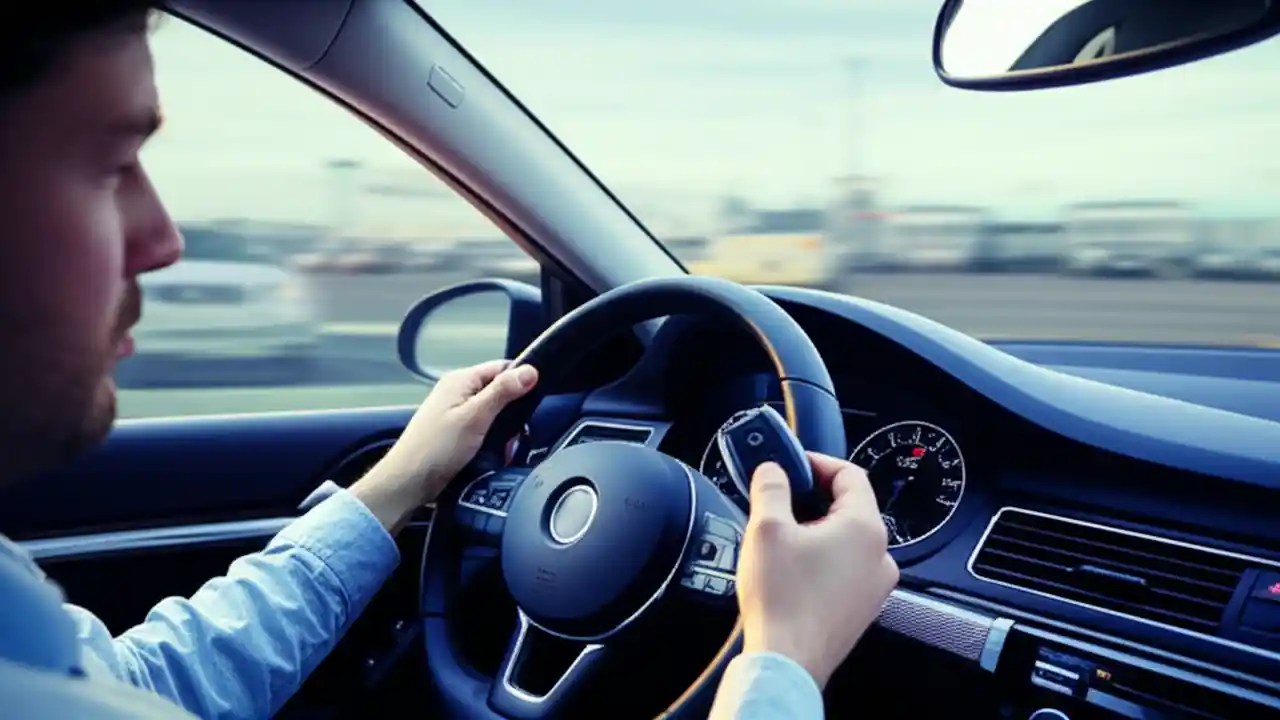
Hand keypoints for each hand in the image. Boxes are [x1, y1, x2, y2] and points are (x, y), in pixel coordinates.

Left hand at [352, 360, 537, 532]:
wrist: (408, 482)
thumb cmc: (438, 448)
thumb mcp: (475, 417)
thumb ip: (502, 392)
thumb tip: (531, 370)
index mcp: (461, 379)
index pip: (502, 367)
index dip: (521, 380)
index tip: (535, 401)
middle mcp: (457, 391)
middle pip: (499, 390)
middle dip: (513, 410)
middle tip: (517, 431)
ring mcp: (455, 411)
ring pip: (493, 411)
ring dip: (503, 428)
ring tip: (504, 446)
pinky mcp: (456, 431)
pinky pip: (483, 427)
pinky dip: (492, 438)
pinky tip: (493, 451)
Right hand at [735, 452, 897, 688]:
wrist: (787, 661)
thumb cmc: (782, 599)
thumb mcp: (766, 528)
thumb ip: (771, 487)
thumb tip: (774, 470)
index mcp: (864, 528)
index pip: (850, 474)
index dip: (817, 463)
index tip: (792, 466)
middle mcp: (880, 555)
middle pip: (850, 507)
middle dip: (813, 498)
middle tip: (779, 501)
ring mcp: (875, 585)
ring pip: (847, 539)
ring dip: (817, 530)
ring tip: (782, 539)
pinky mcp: (862, 607)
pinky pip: (846, 568)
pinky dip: (823, 559)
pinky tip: (793, 569)